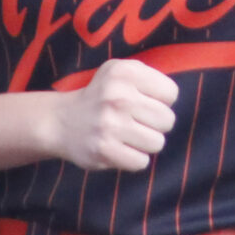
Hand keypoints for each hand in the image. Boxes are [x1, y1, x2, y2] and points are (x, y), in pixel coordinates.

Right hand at [47, 59, 178, 170]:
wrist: (61, 121)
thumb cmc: (101, 95)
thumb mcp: (120, 72)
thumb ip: (148, 78)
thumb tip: (172, 98)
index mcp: (125, 72)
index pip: (171, 94)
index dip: (162, 101)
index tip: (145, 102)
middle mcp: (118, 96)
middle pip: (168, 120)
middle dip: (157, 124)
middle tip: (138, 122)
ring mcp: (110, 124)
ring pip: (157, 143)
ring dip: (146, 143)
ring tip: (129, 135)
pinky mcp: (104, 150)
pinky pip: (141, 162)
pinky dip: (134, 159)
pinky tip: (120, 148)